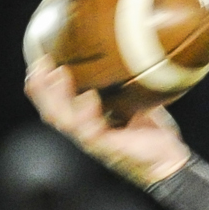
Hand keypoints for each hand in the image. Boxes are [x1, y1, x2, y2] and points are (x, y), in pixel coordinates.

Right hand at [25, 56, 192, 187]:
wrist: (167, 160)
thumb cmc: (148, 132)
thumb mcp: (132, 100)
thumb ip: (120, 83)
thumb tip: (125, 49)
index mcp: (85, 119)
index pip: (54, 102)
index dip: (42, 84)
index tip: (41, 60)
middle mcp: (84, 130)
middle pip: (51, 111)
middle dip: (42, 88)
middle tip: (43, 64)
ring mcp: (93, 141)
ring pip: (64, 121)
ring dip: (58, 97)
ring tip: (60, 74)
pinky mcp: (108, 148)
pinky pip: (90, 132)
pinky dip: (87, 114)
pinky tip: (89, 97)